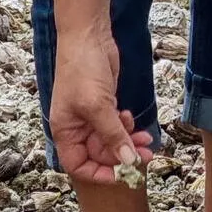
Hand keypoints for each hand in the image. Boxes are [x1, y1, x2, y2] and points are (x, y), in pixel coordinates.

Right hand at [49, 29, 152, 184]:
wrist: (88, 37)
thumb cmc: (82, 69)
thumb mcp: (97, 106)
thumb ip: (113, 135)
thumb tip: (127, 162)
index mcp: (65, 131)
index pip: (78, 164)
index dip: (98, 173)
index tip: (121, 175)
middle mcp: (76, 126)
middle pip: (98, 153)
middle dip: (121, 155)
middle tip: (146, 155)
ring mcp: (91, 115)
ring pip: (111, 139)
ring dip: (128, 141)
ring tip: (146, 139)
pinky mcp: (104, 103)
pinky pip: (116, 124)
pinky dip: (126, 126)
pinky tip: (133, 120)